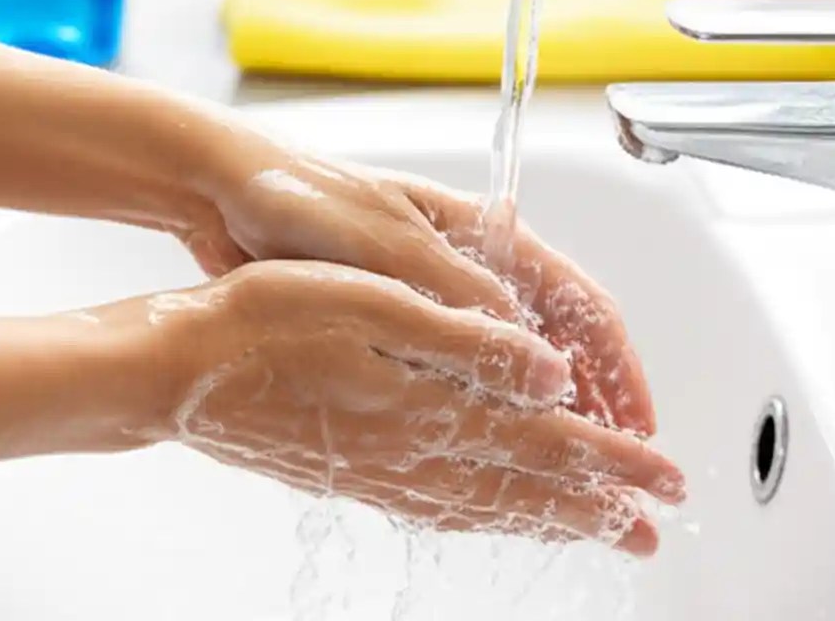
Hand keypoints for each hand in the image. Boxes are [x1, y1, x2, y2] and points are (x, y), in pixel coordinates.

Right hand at [99, 261, 682, 555]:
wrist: (169, 373)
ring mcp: (379, 475)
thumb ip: (463, 341)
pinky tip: (490, 521)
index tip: (665, 477)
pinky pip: (439, 511)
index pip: (546, 443)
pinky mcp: (352, 477)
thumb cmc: (256, 323)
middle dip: (598, 505)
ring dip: (548, 519)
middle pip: (527, 490)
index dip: (613, 461)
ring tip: (592, 531)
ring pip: (487, 508)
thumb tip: (545, 372)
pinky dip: (485, 521)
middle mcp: (410, 456)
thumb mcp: (368, 304)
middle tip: (650, 526)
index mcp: (426, 408)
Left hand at [171, 124, 654, 434]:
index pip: (577, 302)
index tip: (636, 419)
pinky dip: (487, 409)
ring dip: (542, 410)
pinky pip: (459, 375)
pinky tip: (489, 444)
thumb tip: (533, 355)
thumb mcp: (388, 246)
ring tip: (563, 463)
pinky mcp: (396, 323)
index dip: (614, 365)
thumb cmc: (302, 200)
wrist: (224, 194)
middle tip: (612, 458)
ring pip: (510, 363)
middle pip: (556, 338)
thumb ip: (456, 297)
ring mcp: (435, 298)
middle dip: (591, 397)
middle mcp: (469, 269)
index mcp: (483, 236)